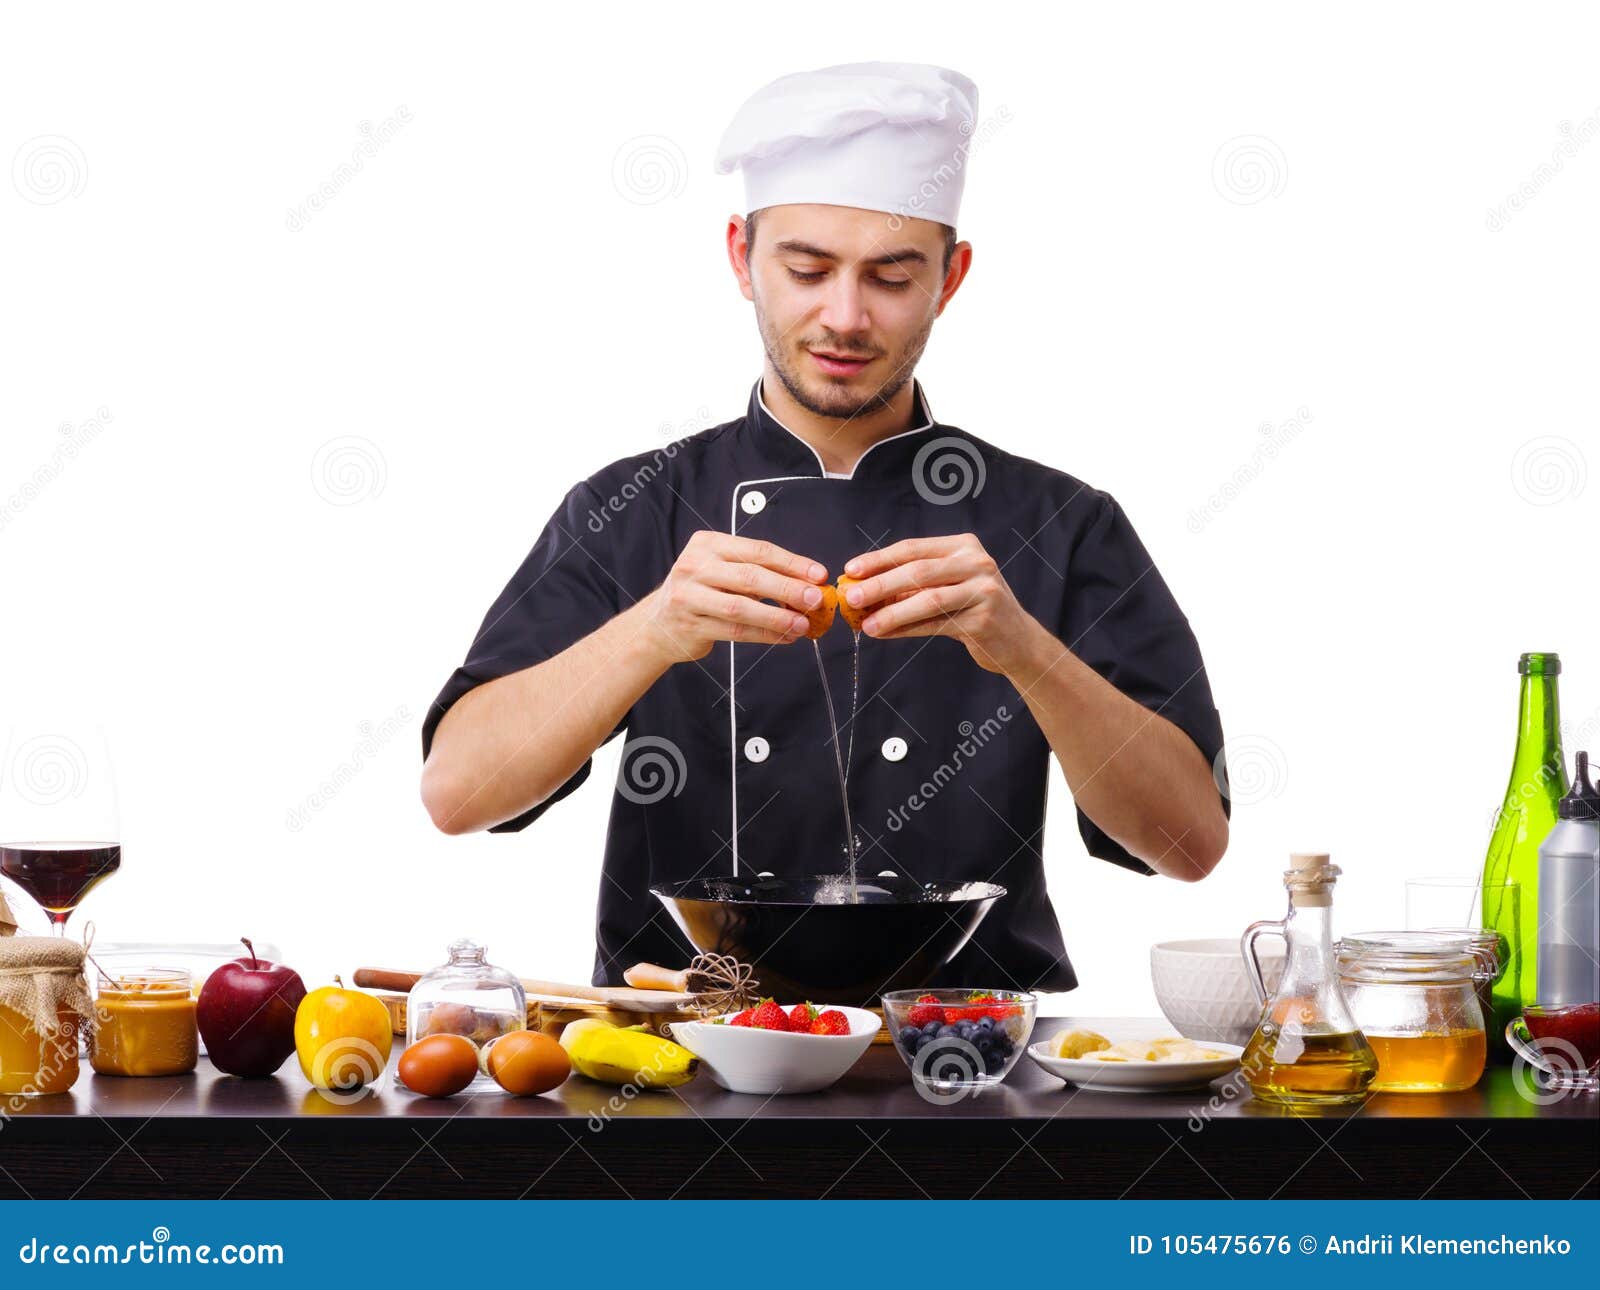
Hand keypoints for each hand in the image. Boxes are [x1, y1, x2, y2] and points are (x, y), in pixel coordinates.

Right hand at [642, 531, 827, 662]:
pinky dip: (764, 635)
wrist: (658, 624)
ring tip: (803, 624)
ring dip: (778, 617)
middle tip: (815, 599)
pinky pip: (735, 631)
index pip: (758, 550)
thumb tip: (807, 583)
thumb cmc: (701, 592)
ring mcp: (689, 596)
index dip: (792, 562)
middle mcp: (695, 566)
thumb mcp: (722, 570)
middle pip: (751, 576)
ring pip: (742, 607)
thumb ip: (758, 572)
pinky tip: (784, 636)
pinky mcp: (691, 625)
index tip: (818, 574)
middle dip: (788, 588)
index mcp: (708, 544)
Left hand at [841, 534, 1040, 674]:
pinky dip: (907, 630)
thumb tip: (863, 593)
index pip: (913, 548)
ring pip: (927, 599)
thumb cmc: (974, 610)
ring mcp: (983, 590)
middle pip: (918, 571)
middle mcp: (976, 563)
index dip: (879, 559)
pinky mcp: (984, 618)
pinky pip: (936, 624)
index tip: (851, 570)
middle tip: (852, 597)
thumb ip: (911, 586)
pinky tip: (886, 634)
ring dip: (892, 613)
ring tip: (866, 624)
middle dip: (880, 584)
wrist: (1018, 641)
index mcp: (963, 546)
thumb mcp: (947, 588)